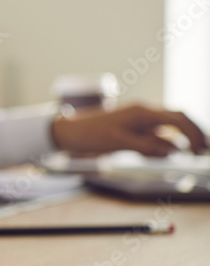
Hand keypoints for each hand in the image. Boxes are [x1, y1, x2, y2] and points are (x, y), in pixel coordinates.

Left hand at [50, 103, 207, 156]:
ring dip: (180, 138)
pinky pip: (155, 133)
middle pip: (177, 119)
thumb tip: (173, 150)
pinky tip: (166, 152)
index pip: (177, 119)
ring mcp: (139, 119)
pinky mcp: (133, 127)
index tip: (200, 151)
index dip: (193, 133)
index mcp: (142, 112)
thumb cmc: (90, 134)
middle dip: (193, 133)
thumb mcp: (118, 142)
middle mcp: (143, 113)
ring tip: (190, 153)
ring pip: (168, 127)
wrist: (68, 131)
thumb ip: (146, 146)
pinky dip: (164, 142)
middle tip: (202, 152)